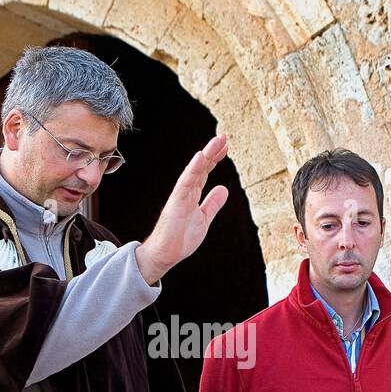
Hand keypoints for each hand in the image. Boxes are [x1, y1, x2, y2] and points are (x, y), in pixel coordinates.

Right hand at [135, 135, 229, 284]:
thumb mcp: (204, 219)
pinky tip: (200, 157)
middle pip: (201, 167)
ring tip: (217, 141)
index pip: (205, 172)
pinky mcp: (176, 202)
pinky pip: (185, 183)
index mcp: (192, 195)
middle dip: (212, 152)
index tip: (225, 147)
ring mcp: (181, 196)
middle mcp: (186, 191)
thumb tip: (224, 189)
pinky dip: (193, 169)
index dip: (215, 159)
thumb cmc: (180, 238)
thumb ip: (212, 204)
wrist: (165, 254)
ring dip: (206, 155)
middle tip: (223, 137)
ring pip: (195, 171)